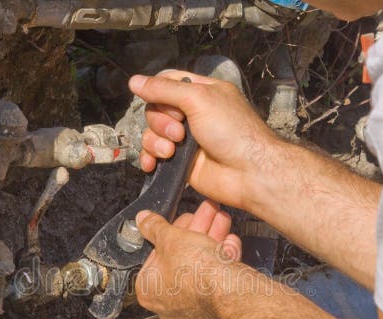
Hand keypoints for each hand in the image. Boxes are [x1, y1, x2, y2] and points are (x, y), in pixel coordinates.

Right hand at [129, 70, 282, 210]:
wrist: (248, 173)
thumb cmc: (232, 131)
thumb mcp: (199, 99)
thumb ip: (164, 89)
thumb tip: (133, 81)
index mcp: (201, 92)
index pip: (168, 81)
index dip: (156, 89)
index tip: (157, 98)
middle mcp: (192, 114)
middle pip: (155, 109)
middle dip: (160, 121)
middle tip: (179, 132)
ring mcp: (186, 140)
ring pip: (152, 133)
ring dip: (155, 141)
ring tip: (172, 151)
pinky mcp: (180, 162)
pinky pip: (153, 156)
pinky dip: (149, 158)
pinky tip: (152, 164)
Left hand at [134, 200, 241, 318]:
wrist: (230, 293)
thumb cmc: (196, 273)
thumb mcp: (170, 238)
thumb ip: (154, 226)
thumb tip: (144, 220)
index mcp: (149, 290)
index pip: (156, 255)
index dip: (171, 232)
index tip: (182, 221)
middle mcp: (169, 304)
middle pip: (182, 258)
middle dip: (196, 231)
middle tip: (205, 215)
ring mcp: (194, 308)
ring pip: (202, 266)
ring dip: (212, 239)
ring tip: (220, 220)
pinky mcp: (217, 308)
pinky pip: (217, 279)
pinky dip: (223, 258)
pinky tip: (229, 242)